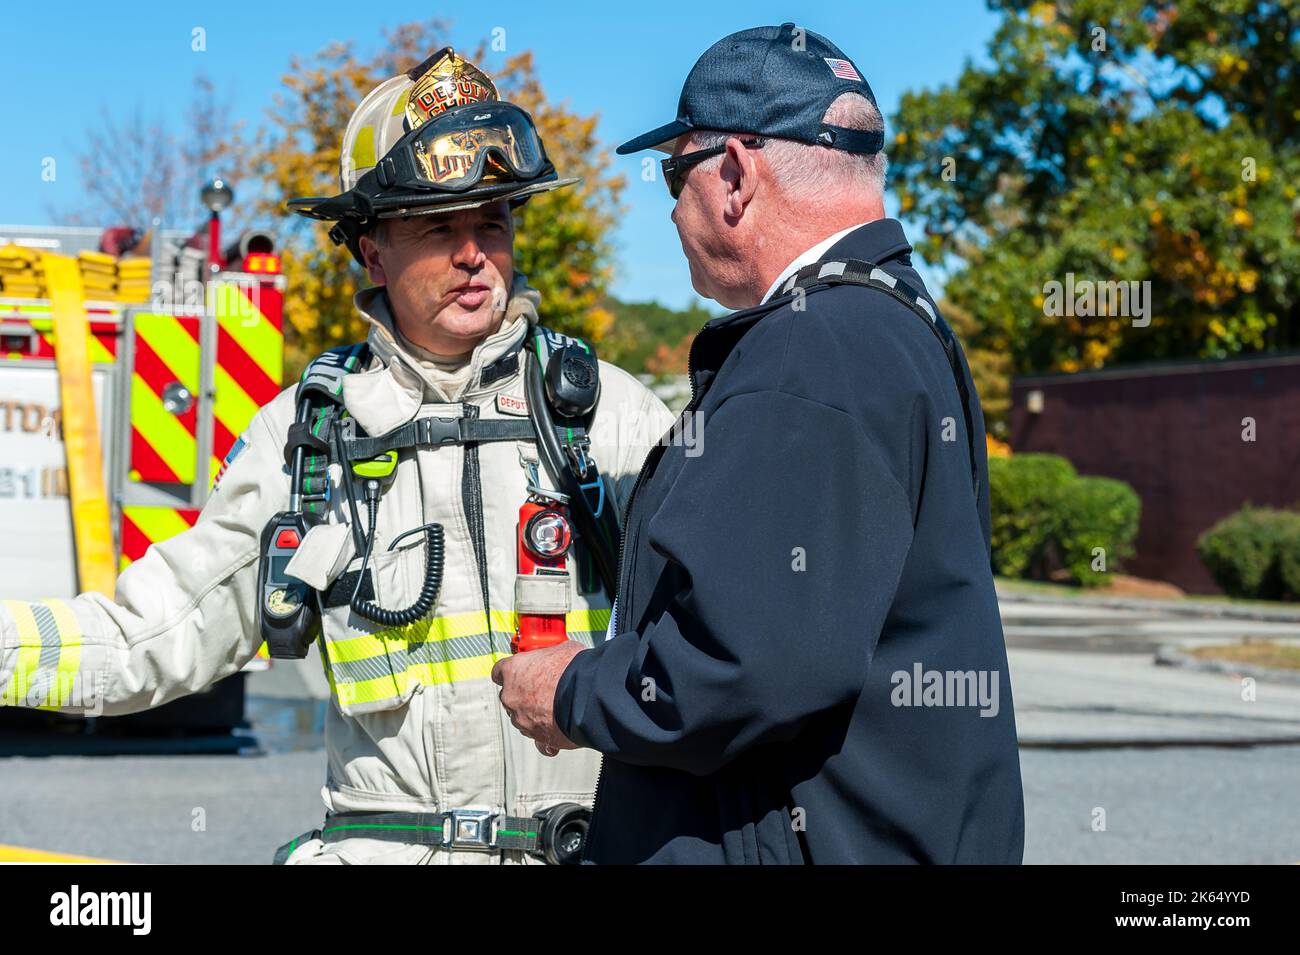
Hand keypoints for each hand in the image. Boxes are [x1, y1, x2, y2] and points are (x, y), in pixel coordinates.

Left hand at [491, 640, 585, 756]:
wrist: (589, 696)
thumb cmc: (574, 669)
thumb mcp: (561, 649)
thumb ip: (550, 655)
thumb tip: (557, 657)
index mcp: (513, 671)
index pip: (499, 671)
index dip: (511, 672)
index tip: (520, 673)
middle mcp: (511, 697)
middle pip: (509, 696)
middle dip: (524, 695)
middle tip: (544, 690)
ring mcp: (522, 719)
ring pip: (522, 718)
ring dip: (535, 715)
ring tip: (557, 709)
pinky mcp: (537, 737)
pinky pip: (538, 740)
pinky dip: (546, 737)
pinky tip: (557, 732)